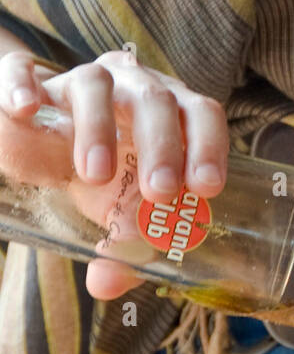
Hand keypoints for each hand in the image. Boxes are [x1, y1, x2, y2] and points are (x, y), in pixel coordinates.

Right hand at [0, 48, 229, 300]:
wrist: (44, 135)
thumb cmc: (101, 173)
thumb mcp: (114, 210)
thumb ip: (120, 246)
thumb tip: (106, 284)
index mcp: (170, 113)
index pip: (201, 115)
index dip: (209, 147)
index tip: (207, 188)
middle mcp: (133, 87)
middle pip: (156, 100)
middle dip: (162, 145)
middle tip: (160, 191)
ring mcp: (84, 79)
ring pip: (96, 84)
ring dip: (99, 126)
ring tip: (95, 172)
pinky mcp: (36, 81)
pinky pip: (25, 69)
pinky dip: (23, 84)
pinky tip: (26, 108)